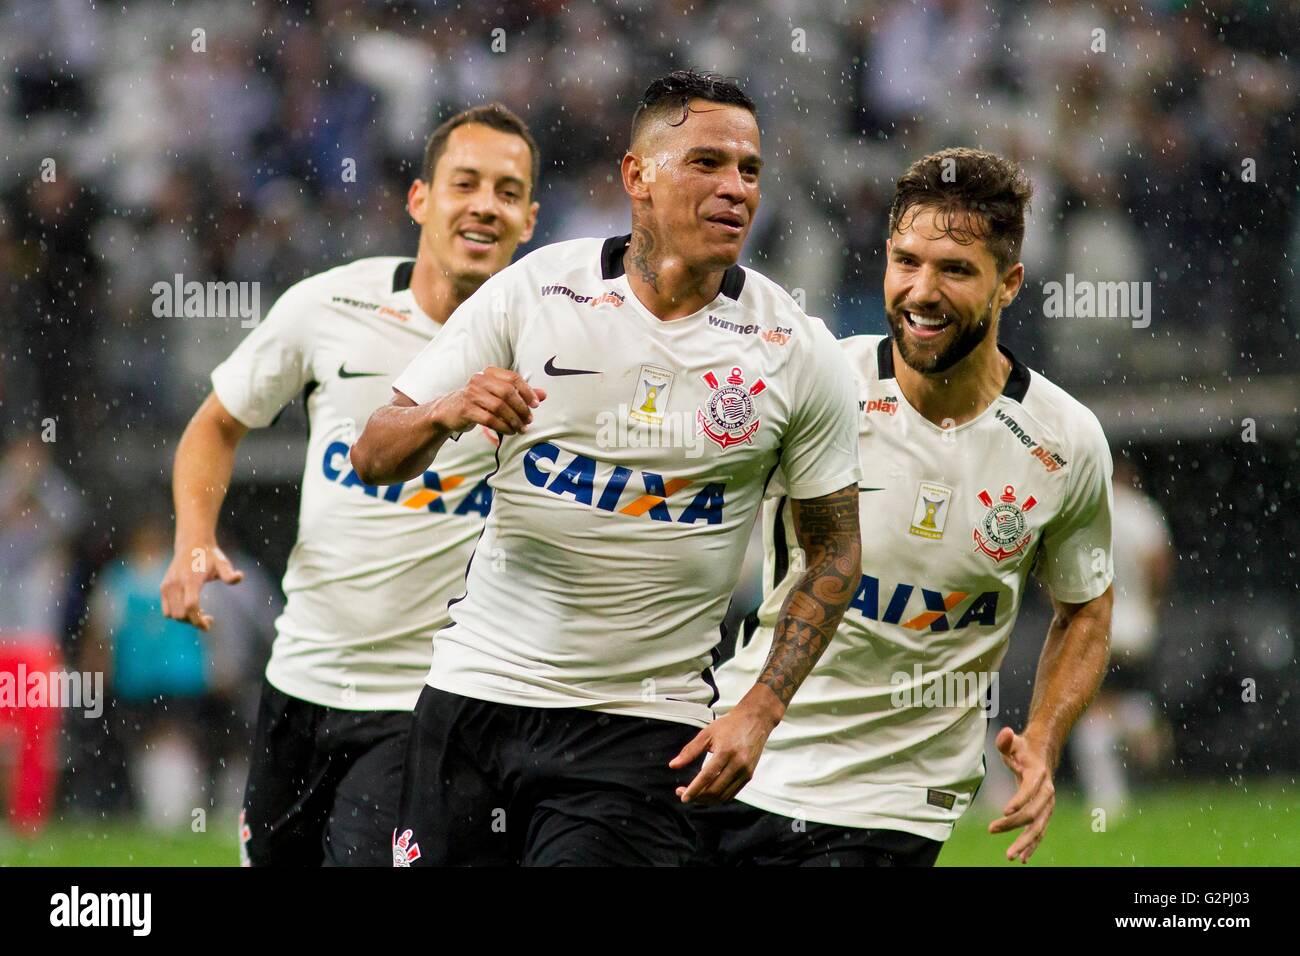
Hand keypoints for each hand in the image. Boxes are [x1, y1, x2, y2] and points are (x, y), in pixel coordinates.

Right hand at [160, 542, 243, 630]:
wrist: (192, 543)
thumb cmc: (210, 556)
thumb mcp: (223, 563)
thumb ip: (229, 574)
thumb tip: (239, 577)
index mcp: (190, 580)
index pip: (191, 606)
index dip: (198, 620)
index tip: (209, 624)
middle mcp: (176, 584)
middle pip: (181, 614)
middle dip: (194, 621)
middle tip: (208, 618)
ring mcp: (168, 586)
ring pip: (172, 615)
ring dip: (186, 619)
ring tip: (200, 613)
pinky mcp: (164, 587)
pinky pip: (166, 610)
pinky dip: (177, 614)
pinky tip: (190, 609)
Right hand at [431, 367, 545, 435]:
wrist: (448, 411)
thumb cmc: (478, 401)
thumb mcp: (498, 395)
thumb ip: (521, 393)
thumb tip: (543, 395)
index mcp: (489, 373)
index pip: (513, 378)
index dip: (527, 391)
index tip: (536, 405)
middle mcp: (479, 380)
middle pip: (507, 392)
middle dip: (521, 408)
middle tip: (529, 420)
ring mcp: (471, 394)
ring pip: (499, 407)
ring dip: (514, 420)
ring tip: (521, 428)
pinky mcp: (466, 409)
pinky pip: (489, 419)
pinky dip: (503, 426)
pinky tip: (509, 431)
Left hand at [669, 689, 781, 805]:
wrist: (755, 720)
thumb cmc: (731, 724)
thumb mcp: (707, 734)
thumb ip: (689, 751)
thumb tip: (674, 765)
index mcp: (726, 751)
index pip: (707, 776)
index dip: (694, 789)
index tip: (683, 796)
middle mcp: (738, 764)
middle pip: (715, 790)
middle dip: (698, 797)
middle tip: (684, 795)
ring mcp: (745, 771)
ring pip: (724, 796)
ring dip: (707, 800)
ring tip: (694, 795)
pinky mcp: (749, 775)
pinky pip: (732, 793)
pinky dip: (718, 797)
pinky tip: (708, 793)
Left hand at [988, 726, 1055, 862]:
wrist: (1042, 754)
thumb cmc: (1022, 749)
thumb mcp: (1013, 742)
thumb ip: (1006, 740)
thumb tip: (1005, 733)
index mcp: (1038, 775)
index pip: (1029, 790)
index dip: (1018, 801)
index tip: (1004, 811)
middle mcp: (1047, 792)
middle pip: (1033, 813)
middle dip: (1013, 824)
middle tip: (991, 830)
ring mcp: (1048, 805)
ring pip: (1039, 828)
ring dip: (1025, 843)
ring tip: (1010, 856)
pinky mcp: (1045, 813)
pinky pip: (1040, 832)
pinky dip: (1032, 845)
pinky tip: (1022, 858)